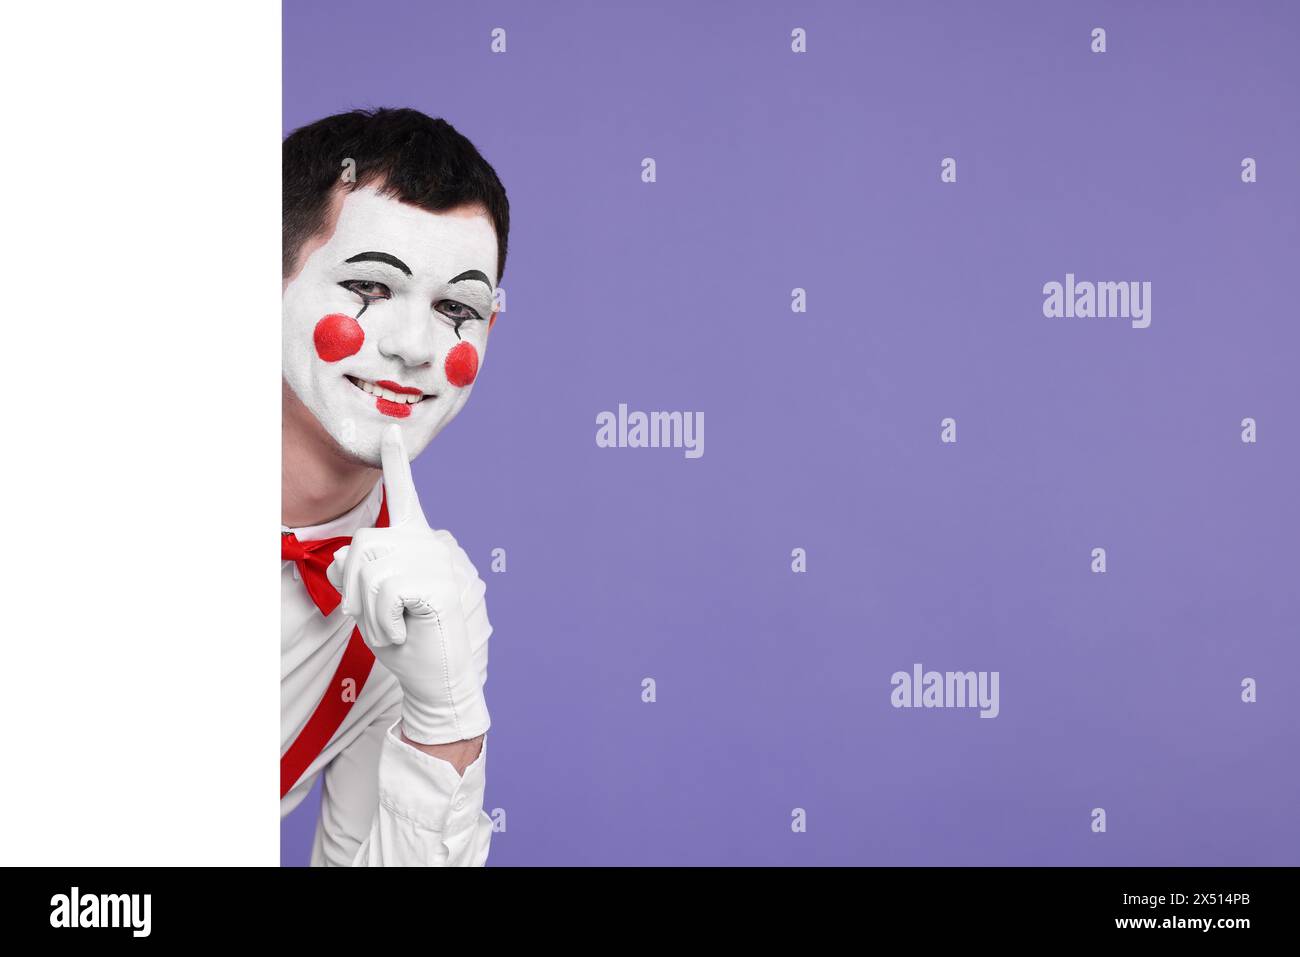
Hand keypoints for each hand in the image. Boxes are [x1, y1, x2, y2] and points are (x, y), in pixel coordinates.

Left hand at [327, 424, 489, 745]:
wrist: (439, 683)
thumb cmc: (409, 641)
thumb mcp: (372, 604)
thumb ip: (356, 573)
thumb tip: (346, 554)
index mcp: (420, 544)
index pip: (407, 497)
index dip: (398, 464)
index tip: (392, 431)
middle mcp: (435, 545)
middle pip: (366, 542)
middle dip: (355, 588)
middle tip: (374, 620)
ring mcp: (444, 563)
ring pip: (372, 567)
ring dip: (368, 609)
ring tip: (392, 629)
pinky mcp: (444, 585)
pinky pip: (387, 590)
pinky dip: (382, 620)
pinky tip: (403, 632)